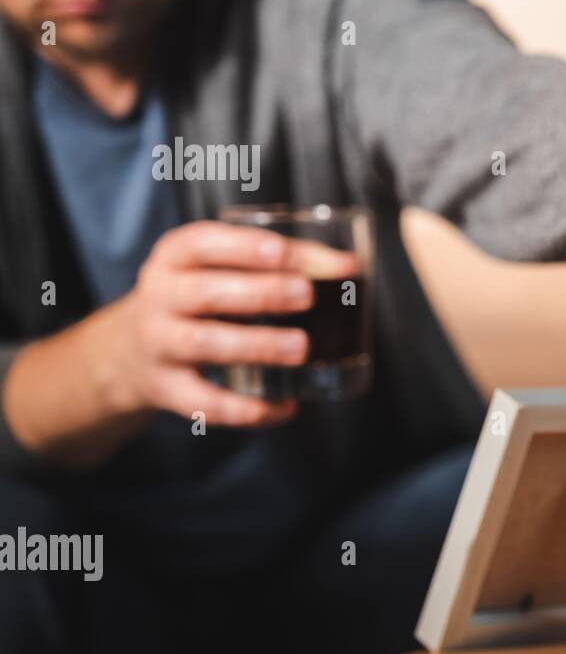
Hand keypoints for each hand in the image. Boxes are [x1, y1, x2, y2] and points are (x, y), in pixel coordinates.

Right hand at [104, 221, 337, 426]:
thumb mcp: (222, 268)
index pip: (202, 244)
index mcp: (174, 257)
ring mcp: (159, 345)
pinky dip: (247, 410)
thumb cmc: (200, 297)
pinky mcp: (166, 389)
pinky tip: (286, 407)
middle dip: (259, 293)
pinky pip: (205, 403)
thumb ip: (281, 262)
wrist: (130, 351)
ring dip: (256, 345)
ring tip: (301, 347)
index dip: (244, 247)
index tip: (284, 253)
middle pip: (205, 293)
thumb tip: (348, 266)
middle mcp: (159, 297)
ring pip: (204, 344)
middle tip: (307, 294)